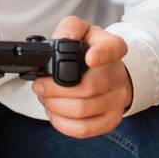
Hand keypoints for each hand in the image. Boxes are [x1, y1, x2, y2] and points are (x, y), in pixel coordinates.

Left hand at [33, 16, 132, 138]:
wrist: (109, 72)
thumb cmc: (90, 51)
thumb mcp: (82, 31)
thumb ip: (70, 28)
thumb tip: (61, 38)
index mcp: (113, 48)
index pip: (113, 49)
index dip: (101, 54)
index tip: (89, 58)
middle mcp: (118, 75)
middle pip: (88, 87)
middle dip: (54, 89)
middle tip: (40, 86)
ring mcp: (116, 100)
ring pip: (82, 110)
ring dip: (54, 106)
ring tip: (45, 98)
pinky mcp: (110, 121)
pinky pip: (84, 129)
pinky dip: (62, 123)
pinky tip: (54, 112)